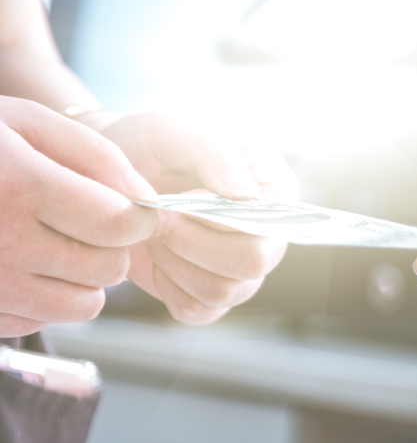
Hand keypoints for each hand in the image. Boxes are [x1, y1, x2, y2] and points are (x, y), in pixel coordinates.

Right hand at [0, 97, 155, 336]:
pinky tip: (25, 264)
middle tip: (86, 222)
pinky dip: (48, 298)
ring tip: (57, 244)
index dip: (139, 217)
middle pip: (109, 268)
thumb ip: (96, 154)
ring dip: (85, 277)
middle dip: (112, 246)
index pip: (119, 224)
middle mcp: (6, 245)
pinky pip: (45, 319)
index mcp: (21, 189)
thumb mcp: (24, 122)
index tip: (132, 209)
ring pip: (85, 305)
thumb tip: (146, 199)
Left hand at [97, 112, 298, 323]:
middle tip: (160, 217)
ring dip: (175, 263)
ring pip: (221, 292)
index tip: (185, 196)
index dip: (226, 219)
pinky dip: (168, 287)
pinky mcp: (210, 296)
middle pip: (252, 263)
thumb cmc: (155, 145)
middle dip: (195, 242)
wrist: (115, 175)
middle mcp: (266, 237)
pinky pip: (197, 311)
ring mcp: (240, 272)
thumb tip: (247, 196)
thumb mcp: (179, 131)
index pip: (273, 223)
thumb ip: (215, 154)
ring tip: (154, 231)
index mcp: (275, 192)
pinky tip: (158, 258)